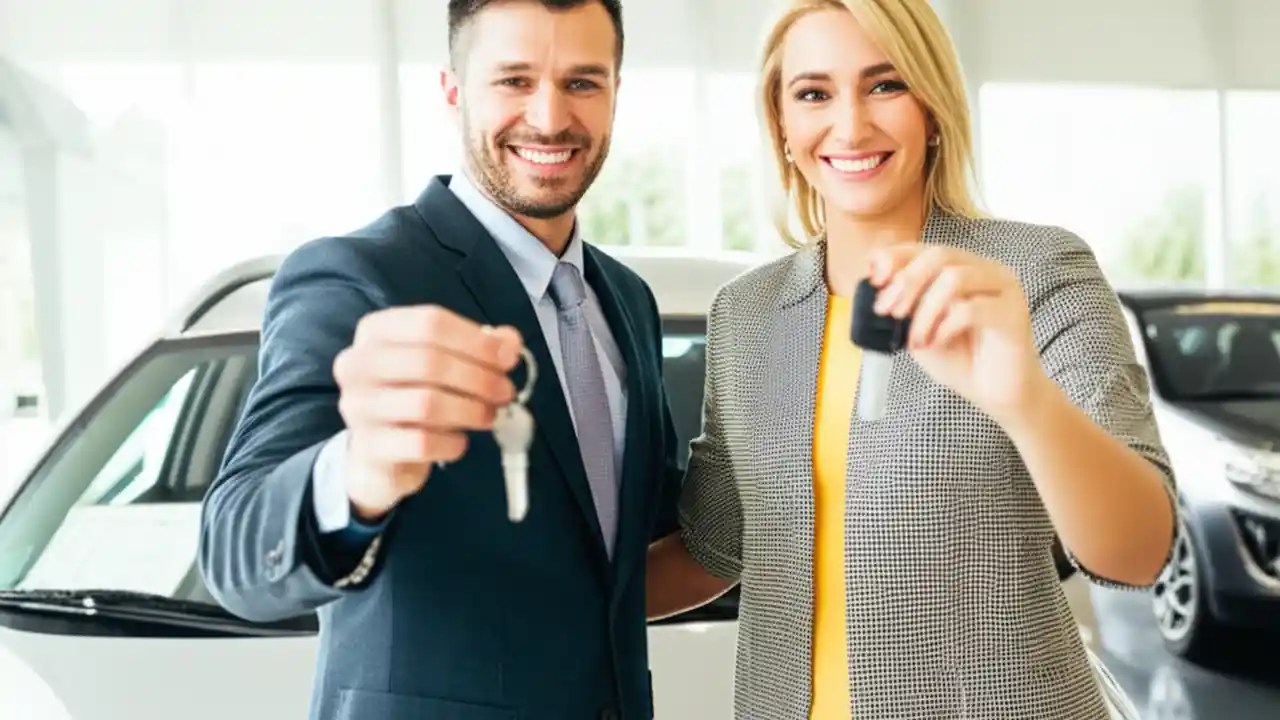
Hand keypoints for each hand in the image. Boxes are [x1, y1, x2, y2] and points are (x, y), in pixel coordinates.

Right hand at [333, 306, 522, 519]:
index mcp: (376, 331)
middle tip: (505, 391)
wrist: (377, 453)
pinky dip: (452, 442)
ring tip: (490, 415)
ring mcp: (358, 406)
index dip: (476, 340)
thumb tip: (510, 343)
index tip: (508, 357)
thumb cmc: (413, 394)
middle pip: (429, 362)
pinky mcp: (369, 447)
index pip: (430, 323)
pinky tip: (460, 441)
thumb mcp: (443, 362)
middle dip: (478, 377)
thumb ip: (479, 347)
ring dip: (470, 410)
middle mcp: (357, 364)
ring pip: (426, 404)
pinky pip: (422, 443)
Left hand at [867, 245, 1050, 422]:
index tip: (873, 281)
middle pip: (940, 255)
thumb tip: (876, 284)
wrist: (995, 393)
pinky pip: (972, 308)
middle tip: (888, 313)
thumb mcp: (919, 328)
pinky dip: (944, 326)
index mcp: (963, 267)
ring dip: (924, 310)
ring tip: (914, 340)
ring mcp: (1004, 288)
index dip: (895, 257)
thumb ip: (904, 305)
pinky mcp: (1014, 313)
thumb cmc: (959, 359)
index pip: (925, 248)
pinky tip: (934, 343)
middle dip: (906, 282)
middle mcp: (986, 270)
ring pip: (955, 278)